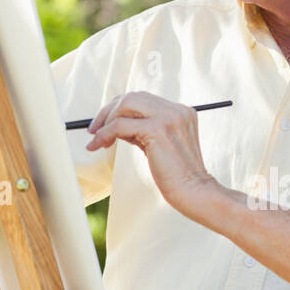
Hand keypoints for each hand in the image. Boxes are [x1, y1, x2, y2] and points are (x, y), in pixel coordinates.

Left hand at [84, 91, 218, 219]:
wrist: (194, 192)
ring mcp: (168, 117)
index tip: (105, 123)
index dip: (120, 108)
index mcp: (180, 112)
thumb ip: (142, 130)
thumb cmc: (177, 175)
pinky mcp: (157, 129)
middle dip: (108, 111)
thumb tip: (113, 125)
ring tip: (96, 137)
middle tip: (94, 129)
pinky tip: (98, 144)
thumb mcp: (159, 145)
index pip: (142, 98)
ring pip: (125, 105)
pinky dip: (105, 134)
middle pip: (132, 97)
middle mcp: (176, 110)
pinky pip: (121, 125)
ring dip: (105, 120)